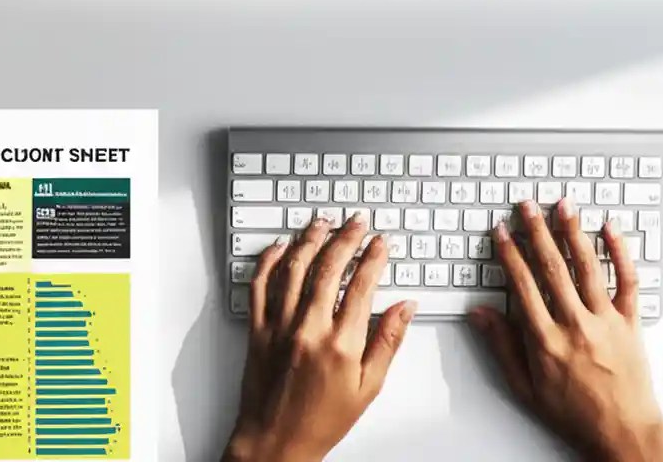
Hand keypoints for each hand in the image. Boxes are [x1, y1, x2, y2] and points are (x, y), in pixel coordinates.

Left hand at [224, 215, 416, 461]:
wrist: (274, 444)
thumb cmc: (321, 421)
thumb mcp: (368, 387)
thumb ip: (387, 342)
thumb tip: (405, 308)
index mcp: (341, 345)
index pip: (362, 286)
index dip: (374, 258)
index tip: (381, 242)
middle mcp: (308, 330)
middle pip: (329, 269)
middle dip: (346, 238)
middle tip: (357, 221)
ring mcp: (279, 327)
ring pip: (294, 269)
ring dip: (310, 240)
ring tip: (322, 222)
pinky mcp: (257, 331)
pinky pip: (260, 286)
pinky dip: (269, 261)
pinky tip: (281, 247)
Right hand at [469, 199, 662, 461]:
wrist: (622, 431)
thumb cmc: (574, 414)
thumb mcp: (524, 387)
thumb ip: (502, 346)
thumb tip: (480, 314)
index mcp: (545, 340)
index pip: (522, 284)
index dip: (509, 253)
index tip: (502, 231)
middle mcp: (575, 325)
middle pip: (551, 266)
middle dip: (536, 230)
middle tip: (526, 205)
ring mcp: (605, 321)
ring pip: (586, 266)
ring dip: (572, 231)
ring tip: (563, 205)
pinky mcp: (631, 322)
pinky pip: (627, 280)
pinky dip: (620, 252)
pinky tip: (610, 229)